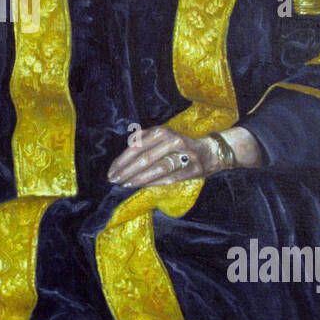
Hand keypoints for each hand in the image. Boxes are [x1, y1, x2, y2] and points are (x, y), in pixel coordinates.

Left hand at [107, 125, 260, 187]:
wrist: (208, 152)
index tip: (110, 172)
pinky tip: (143, 187)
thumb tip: (119, 164)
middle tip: (114, 181)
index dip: (121, 161)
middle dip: (127, 171)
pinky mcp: (192, 167)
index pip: (136, 147)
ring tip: (125, 185)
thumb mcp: (159, 141)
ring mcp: (183, 153)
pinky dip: (155, 183)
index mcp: (160, 132)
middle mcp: (171, 139)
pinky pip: (170, 177)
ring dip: (139, 178)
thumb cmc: (177, 148)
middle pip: (145, 157)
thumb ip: (142, 147)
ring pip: (157, 167)